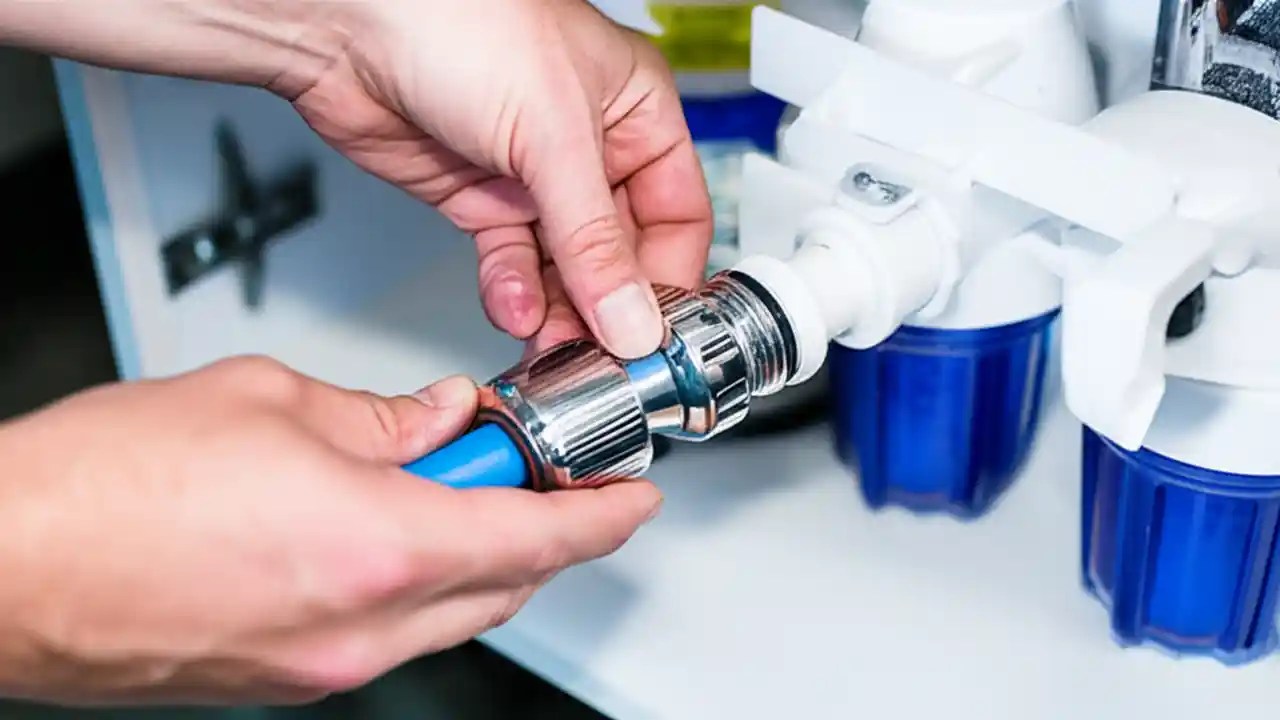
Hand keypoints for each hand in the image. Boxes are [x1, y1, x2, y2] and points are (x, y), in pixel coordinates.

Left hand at [0, 0, 711, 356]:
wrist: (344, 22)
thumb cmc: (457, 21)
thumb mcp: (552, 136)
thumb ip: (594, 242)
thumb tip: (635, 319)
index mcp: (635, 109)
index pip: (678, 215)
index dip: (670, 279)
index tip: (658, 336)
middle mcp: (589, 145)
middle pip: (619, 252)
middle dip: (608, 307)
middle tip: (601, 357)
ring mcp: (532, 175)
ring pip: (565, 268)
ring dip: (559, 311)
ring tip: (551, 345)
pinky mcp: (480, 199)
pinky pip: (510, 264)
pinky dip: (511, 293)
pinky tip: (513, 310)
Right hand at [0, 357, 660, 705]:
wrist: (1, 566)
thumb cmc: (104, 487)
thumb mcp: (267, 398)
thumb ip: (378, 414)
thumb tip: (435, 416)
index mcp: (376, 545)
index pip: (536, 537)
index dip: (600, 516)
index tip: (631, 499)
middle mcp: (362, 626)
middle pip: (507, 583)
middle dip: (539, 526)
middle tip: (533, 467)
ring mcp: (324, 666)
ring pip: (452, 611)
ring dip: (475, 552)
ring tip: (445, 483)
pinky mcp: (286, 681)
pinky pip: (391, 633)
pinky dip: (415, 580)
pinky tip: (377, 526)